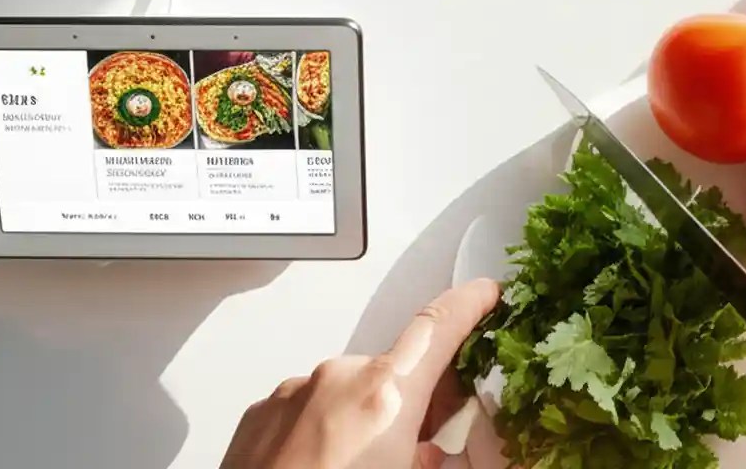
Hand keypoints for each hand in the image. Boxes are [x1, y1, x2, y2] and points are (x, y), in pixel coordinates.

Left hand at [220, 278, 499, 468]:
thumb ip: (438, 461)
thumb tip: (441, 454)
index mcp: (385, 397)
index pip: (439, 327)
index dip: (468, 304)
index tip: (485, 294)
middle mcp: (336, 381)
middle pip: (396, 373)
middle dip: (414, 404)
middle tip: (422, 447)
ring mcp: (292, 395)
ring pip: (348, 394)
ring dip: (365, 422)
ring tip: (361, 468)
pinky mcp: (260, 415)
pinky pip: (307, 410)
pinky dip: (324, 432)